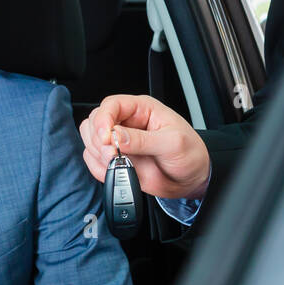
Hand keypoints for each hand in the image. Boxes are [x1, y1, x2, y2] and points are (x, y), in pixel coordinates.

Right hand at [79, 94, 209, 198]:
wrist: (192, 180)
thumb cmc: (190, 154)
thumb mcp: (173, 143)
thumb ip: (143, 140)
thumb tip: (117, 136)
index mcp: (142, 109)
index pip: (112, 105)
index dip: (104, 119)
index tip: (106, 138)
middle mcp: (127, 123)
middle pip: (95, 121)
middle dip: (99, 140)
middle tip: (113, 155)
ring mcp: (120, 142)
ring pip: (91, 141)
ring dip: (98, 154)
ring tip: (118, 163)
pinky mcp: (116, 160)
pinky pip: (95, 161)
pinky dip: (100, 168)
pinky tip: (117, 171)